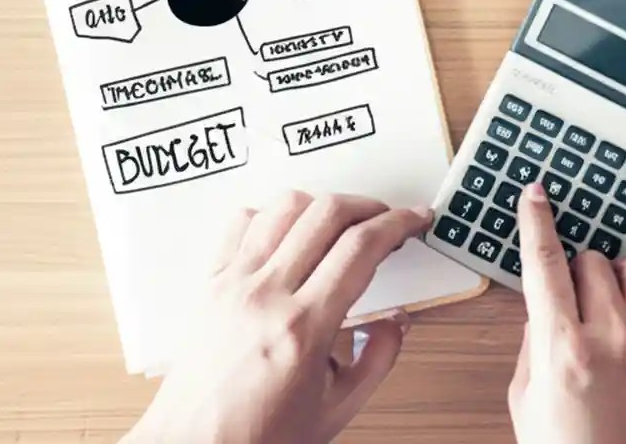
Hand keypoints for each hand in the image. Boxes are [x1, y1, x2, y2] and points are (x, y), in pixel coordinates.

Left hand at [124, 192, 430, 443]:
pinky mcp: (211, 284)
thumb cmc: (255, 438)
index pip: (361, 247)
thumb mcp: (337, 409)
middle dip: (371, 206)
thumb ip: (378, 360)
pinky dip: (274, 214)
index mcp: (304, 328)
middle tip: (388, 219)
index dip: (399, 223)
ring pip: (285, 207)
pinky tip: (290, 230)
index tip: (415, 220)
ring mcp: (234, 285)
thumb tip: (396, 323)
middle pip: (328, 213)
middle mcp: (266, 296)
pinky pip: (242, 223)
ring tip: (344, 222)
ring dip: (325, 204)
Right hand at [507, 183, 625, 443]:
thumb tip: (542, 307)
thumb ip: (533, 343)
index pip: (546, 262)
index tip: (536, 194)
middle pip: (589, 259)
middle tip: (564, 300)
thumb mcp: (526, 400)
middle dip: (572, 271)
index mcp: (564, 349)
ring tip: (600, 309)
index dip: (537, 220)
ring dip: (611, 277)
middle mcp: (611, 336)